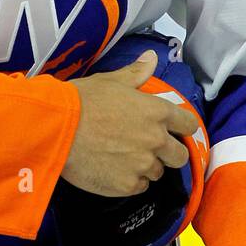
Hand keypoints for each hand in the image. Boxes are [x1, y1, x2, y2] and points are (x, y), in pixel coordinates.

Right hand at [61, 50, 196, 197]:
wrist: (56, 128)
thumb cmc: (82, 100)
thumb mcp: (110, 81)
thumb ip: (136, 73)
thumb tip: (151, 58)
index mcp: (157, 112)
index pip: (189, 124)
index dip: (181, 127)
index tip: (171, 129)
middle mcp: (156, 140)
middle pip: (180, 156)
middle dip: (168, 153)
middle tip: (147, 147)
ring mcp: (143, 165)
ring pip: (157, 172)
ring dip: (145, 166)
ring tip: (122, 157)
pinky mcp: (127, 185)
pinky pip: (138, 187)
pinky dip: (129, 180)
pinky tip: (111, 169)